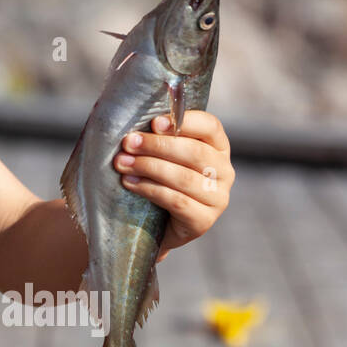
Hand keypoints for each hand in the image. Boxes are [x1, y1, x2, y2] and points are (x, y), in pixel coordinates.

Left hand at [112, 109, 234, 260]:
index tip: (154, 123)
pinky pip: (178, 201)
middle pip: (195, 152)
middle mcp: (223, 171)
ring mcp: (217, 198)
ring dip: (149, 167)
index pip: (210, 126)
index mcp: (217, 147)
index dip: (184, 122)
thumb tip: (134, 128)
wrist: (154, 225)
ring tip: (122, 164)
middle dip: (157, 146)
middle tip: (128, 144)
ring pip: (184, 177)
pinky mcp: (204, 220)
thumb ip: (156, 137)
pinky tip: (130, 183)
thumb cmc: (156, 179)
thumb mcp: (160, 154)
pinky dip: (150, 190)